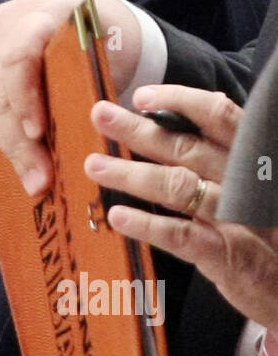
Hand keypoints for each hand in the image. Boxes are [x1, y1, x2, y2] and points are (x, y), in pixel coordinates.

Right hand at [0, 0, 142, 194]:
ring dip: (10, 144)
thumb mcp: (106, 54)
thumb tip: (83, 137)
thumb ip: (90, 85)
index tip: (38, 133)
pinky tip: (22, 159)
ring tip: (33, 179)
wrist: (79, 18)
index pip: (17, 56)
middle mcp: (1, 22)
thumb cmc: (101, 37)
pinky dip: (2, 134)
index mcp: (40, 12)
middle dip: (18, 139)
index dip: (23, 98)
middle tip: (39, 179)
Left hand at [85, 83, 277, 329]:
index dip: (179, 101)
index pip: (219, 116)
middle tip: (100, 115)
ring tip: (95, 165)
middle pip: (186, 147)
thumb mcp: (259, 183)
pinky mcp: (228, 258)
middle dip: (138, 130)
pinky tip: (118, 216)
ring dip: (131, 174)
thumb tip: (194, 111)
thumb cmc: (272, 229)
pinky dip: (148, 224)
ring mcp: (237, 220)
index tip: (141, 97)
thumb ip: (228, 152)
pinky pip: (182, 236)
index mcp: (254, 159)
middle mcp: (246, 183)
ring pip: (177, 187)